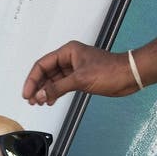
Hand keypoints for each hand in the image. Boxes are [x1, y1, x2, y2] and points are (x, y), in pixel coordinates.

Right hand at [22, 41, 139, 105]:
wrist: (129, 76)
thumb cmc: (109, 72)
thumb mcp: (80, 80)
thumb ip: (58, 88)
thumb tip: (41, 95)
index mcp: (67, 52)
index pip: (42, 65)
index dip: (32, 79)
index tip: (27, 94)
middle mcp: (69, 58)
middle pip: (46, 72)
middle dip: (38, 86)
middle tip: (32, 101)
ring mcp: (74, 69)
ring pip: (53, 80)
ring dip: (46, 91)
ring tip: (39, 103)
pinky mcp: (80, 78)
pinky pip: (62, 85)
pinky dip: (55, 93)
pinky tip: (50, 101)